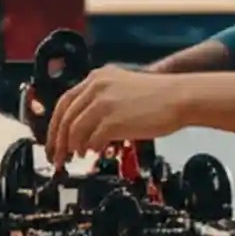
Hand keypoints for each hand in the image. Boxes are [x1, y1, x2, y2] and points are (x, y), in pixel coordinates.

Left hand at [45, 66, 188, 170]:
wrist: (180, 98)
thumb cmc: (159, 98)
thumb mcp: (123, 89)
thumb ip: (101, 102)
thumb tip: (84, 130)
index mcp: (98, 77)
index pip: (65, 102)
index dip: (55, 125)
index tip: (54, 140)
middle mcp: (97, 87)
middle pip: (65, 117)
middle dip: (58, 141)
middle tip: (57, 157)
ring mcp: (103, 103)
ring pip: (74, 130)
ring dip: (73, 147)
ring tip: (78, 157)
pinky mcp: (112, 120)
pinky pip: (92, 139)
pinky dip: (90, 149)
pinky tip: (95, 153)